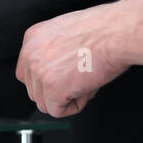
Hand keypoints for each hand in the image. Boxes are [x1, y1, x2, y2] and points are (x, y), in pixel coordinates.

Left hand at [16, 0, 142, 116]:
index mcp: (33, 38)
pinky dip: (74, 106)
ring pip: (44, 103)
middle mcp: (31, 54)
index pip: (26, 72)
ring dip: (66, 98)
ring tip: (85, 82)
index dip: (45, 81)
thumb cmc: (103, 30)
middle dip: (56, 91)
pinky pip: (57, 111)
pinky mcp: (53, 89)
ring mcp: (40, 72)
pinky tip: (87, 89)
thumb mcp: (67, 32)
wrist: (116, 33)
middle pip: (34, 90)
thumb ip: (53, 50)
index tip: (62, 81)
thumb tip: (56, 71)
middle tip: (80, 80)